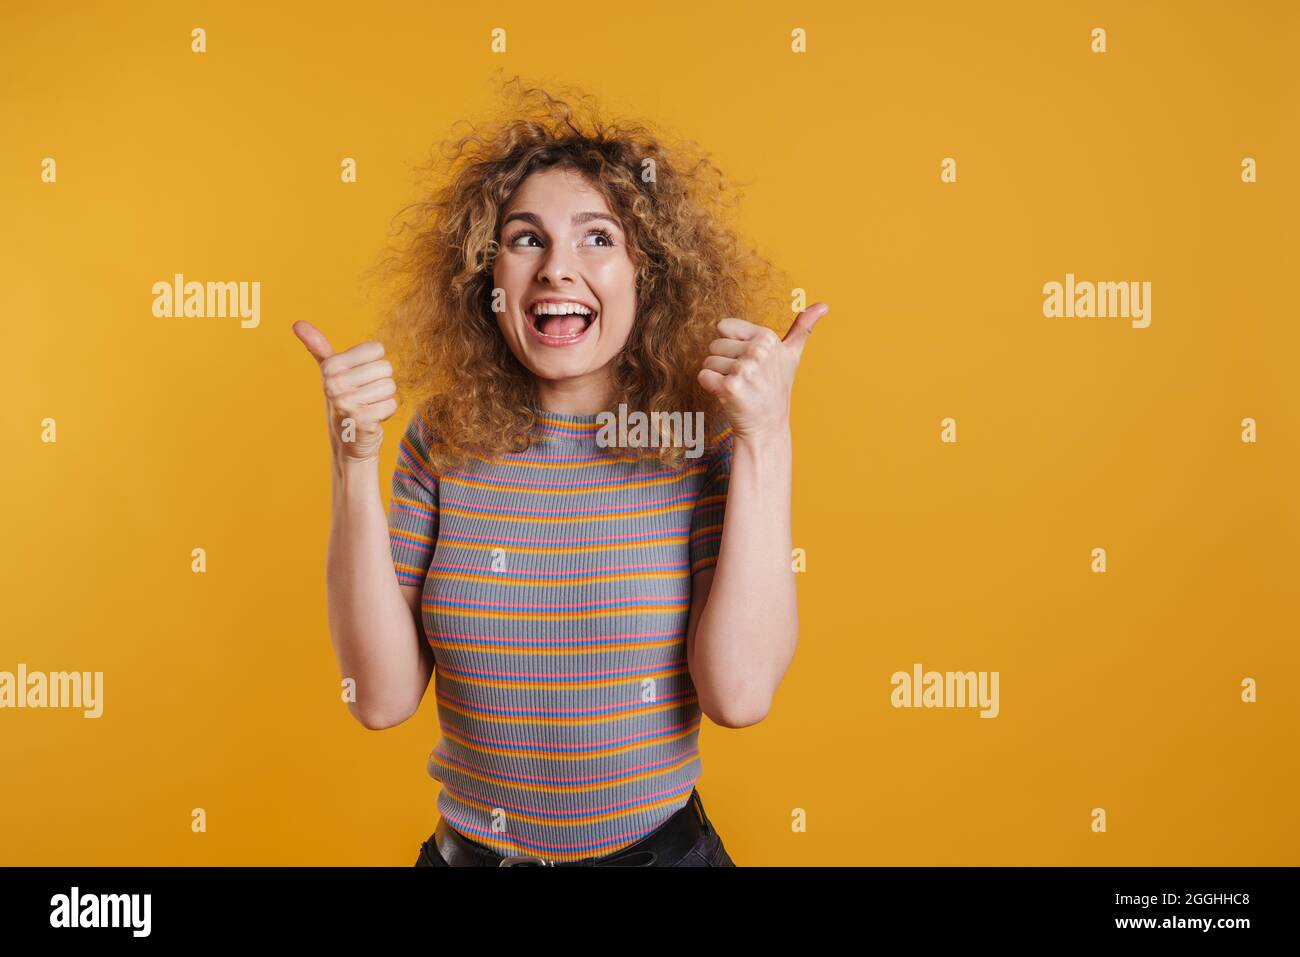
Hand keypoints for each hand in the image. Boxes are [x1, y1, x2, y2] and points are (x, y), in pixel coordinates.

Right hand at [293, 320, 397, 463]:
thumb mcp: (330, 373)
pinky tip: (371, 418)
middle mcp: (334, 383)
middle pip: (386, 367)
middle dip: (381, 383)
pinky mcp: (361, 420)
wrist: (347, 441)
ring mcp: (346, 403)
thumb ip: (318, 347)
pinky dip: (386, 413)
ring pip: (390, 386)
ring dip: (384, 398)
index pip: (376, 349)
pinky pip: (392, 404)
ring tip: (367, 406)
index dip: (374, 364)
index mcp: (330, 367)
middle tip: (365, 395)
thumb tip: (297, 323)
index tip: (360, 379)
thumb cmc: (343, 401)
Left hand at [697, 302, 827, 442]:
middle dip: (724, 362)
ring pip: (708, 361)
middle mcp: (757, 351)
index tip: (748, 360)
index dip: (732, 344)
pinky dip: (709, 387)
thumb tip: (824, 305)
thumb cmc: (776, 388)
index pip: (724, 327)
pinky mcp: (728, 387)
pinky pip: (703, 376)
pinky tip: (728, 395)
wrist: (767, 426)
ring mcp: (743, 369)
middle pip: (714, 345)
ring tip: (738, 387)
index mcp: (767, 337)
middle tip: (744, 379)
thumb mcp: (791, 356)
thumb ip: (803, 328)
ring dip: (717, 376)